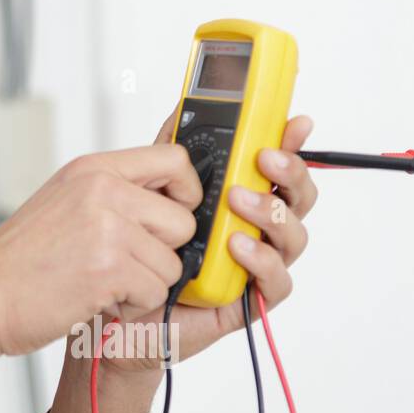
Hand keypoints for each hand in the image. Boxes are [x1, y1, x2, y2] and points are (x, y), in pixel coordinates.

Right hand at [0, 140, 202, 359]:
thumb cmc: (17, 263)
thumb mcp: (62, 204)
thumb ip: (111, 194)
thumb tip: (166, 200)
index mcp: (91, 170)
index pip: (174, 160)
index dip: (187, 192)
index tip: (176, 213)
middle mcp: (102, 190)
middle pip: (182, 220)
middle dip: (163, 252)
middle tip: (125, 265)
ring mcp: (106, 227)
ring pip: (172, 263)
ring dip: (144, 285)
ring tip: (102, 284)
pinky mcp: (109, 268)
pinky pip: (155, 292)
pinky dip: (132, 307)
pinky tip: (97, 300)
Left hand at [98, 106, 318, 373]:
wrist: (116, 309)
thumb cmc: (138, 250)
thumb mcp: (153, 189)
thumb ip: (174, 149)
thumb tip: (186, 103)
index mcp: (239, 197)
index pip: (276, 166)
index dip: (291, 143)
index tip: (295, 123)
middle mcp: (254, 228)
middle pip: (297, 197)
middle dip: (289, 173)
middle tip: (265, 159)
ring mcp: (256, 264)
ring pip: (293, 236)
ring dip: (271, 212)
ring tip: (238, 201)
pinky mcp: (249, 300)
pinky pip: (277, 281)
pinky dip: (262, 260)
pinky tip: (237, 245)